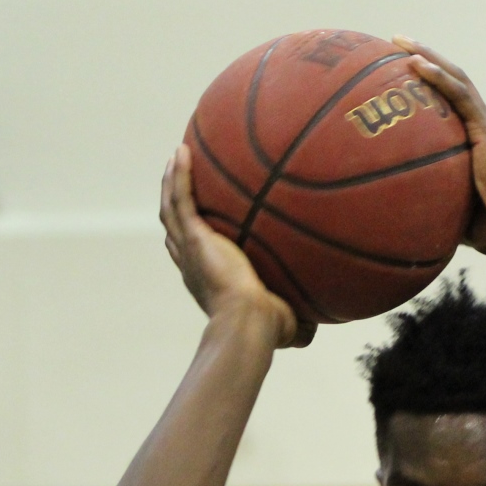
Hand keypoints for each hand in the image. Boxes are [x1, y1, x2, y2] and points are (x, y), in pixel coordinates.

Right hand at [160, 145, 313, 348]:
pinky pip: (182, 198)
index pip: (190, 254)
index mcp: (205, 280)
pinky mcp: (195, 237)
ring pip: (171, 208)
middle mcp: (192, 263)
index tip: (195, 220)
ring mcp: (190, 248)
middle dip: (175, 203)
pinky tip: (182, 151)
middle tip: (179, 179)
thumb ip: (296, 325)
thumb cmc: (266, 330)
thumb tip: (314, 333)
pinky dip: (179, 175)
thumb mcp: (283, 324)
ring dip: (171, 181)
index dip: (188, 236)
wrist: (250, 323)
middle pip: (175, 227)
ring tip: (177, 156)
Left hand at [394, 36, 485, 257]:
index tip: (399, 73)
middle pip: (450, 81)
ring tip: (398, 40)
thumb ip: (433, 206)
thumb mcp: (454, 214)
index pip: (449, 103)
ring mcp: (485, 124)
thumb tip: (400, 217)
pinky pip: (459, 95)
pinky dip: (437, 76)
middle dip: (423, 58)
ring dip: (426, 55)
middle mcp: (481, 126)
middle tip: (393, 44)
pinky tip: (415, 62)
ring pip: (454, 78)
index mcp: (476, 141)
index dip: (427, 85)